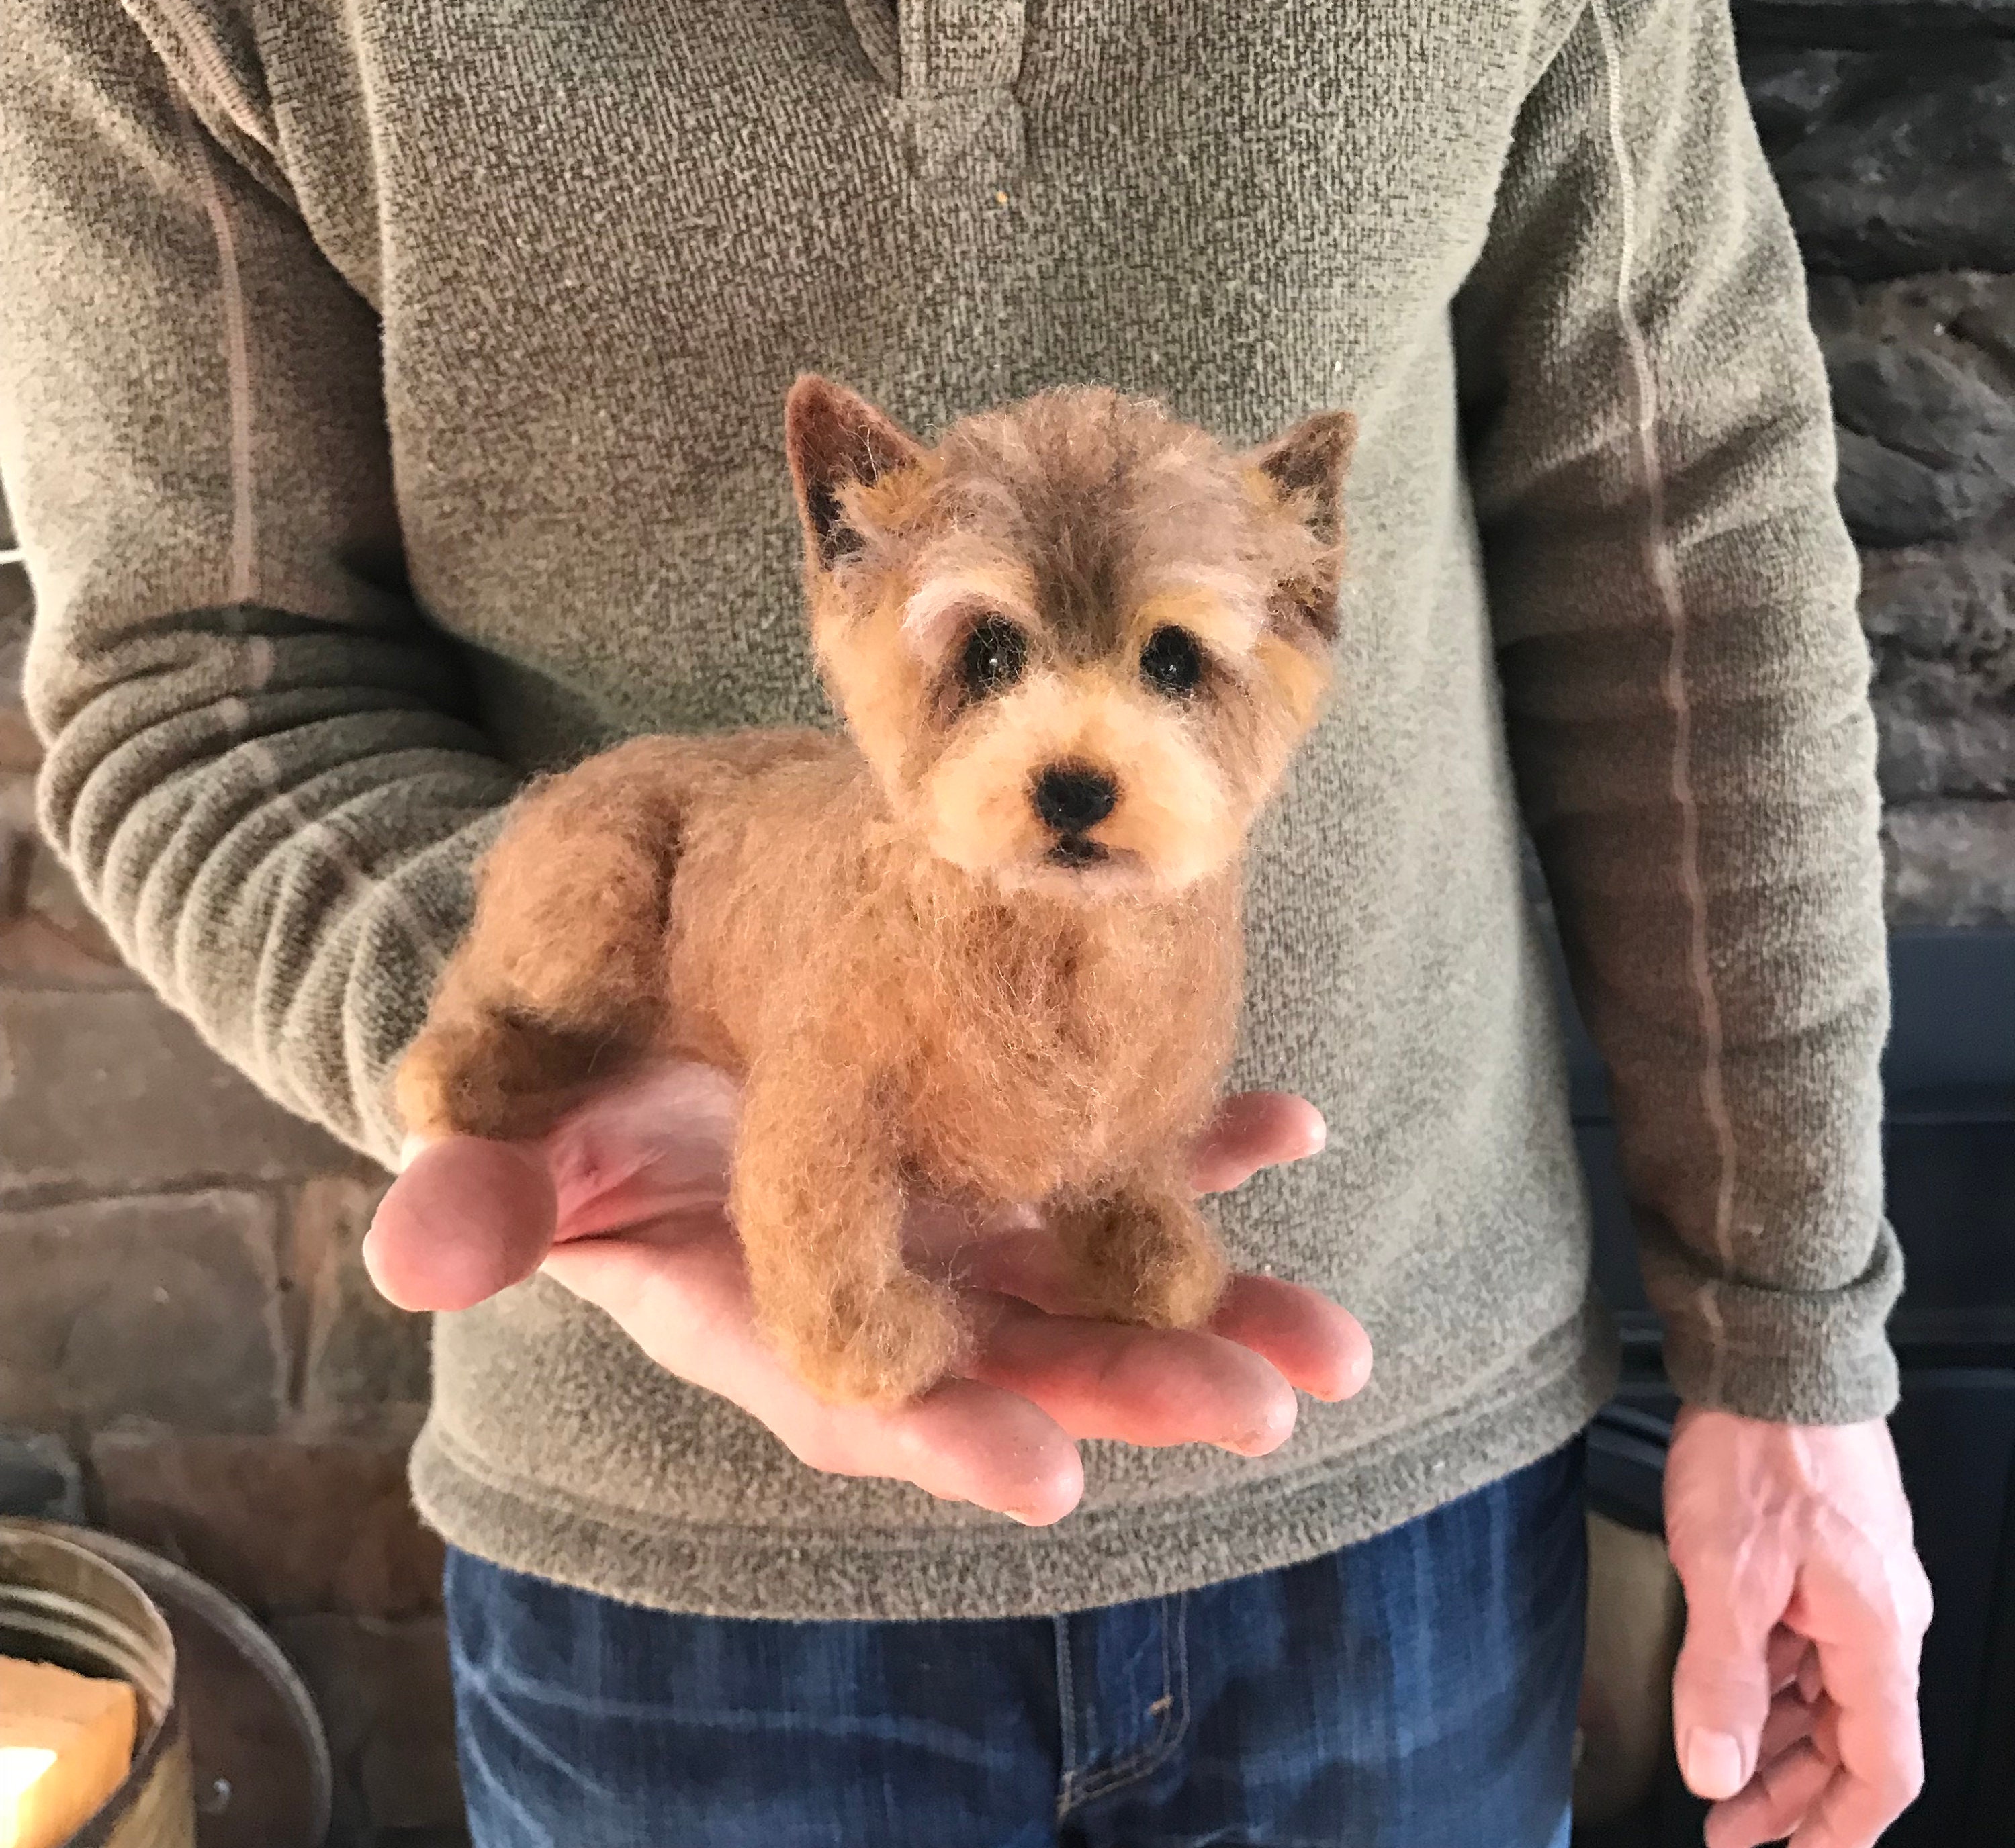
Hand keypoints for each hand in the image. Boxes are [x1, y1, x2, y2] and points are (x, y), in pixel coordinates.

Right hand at [364, 1062, 1371, 1524]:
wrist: (615, 986)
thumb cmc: (552, 1069)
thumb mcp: (499, 1123)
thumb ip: (475, 1192)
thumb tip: (412, 1254)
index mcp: (757, 1295)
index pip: (852, 1388)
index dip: (941, 1434)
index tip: (1048, 1476)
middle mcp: (870, 1271)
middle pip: (1008, 1353)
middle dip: (1127, 1385)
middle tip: (1258, 1406)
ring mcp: (941, 1203)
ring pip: (1081, 1270)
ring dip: (1202, 1299)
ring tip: (1323, 1344)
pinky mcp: (986, 1128)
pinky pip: (1100, 1146)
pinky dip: (1192, 1146)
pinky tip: (1279, 1130)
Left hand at [1664, 1405, 1932, 1847]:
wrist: (1772, 1355)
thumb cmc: (1760, 1448)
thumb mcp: (1725, 1571)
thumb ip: (1720, 1677)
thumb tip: (1715, 1768)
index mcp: (1876, 1636)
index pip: (1881, 1769)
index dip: (1838, 1828)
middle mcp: (1879, 1618)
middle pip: (1851, 1738)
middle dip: (1792, 1792)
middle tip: (1730, 1828)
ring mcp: (1852, 1584)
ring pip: (1824, 1691)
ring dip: (1776, 1738)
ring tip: (1719, 1771)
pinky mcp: (1821, 1553)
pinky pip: (1806, 1643)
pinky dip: (1770, 1680)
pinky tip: (1729, 1692)